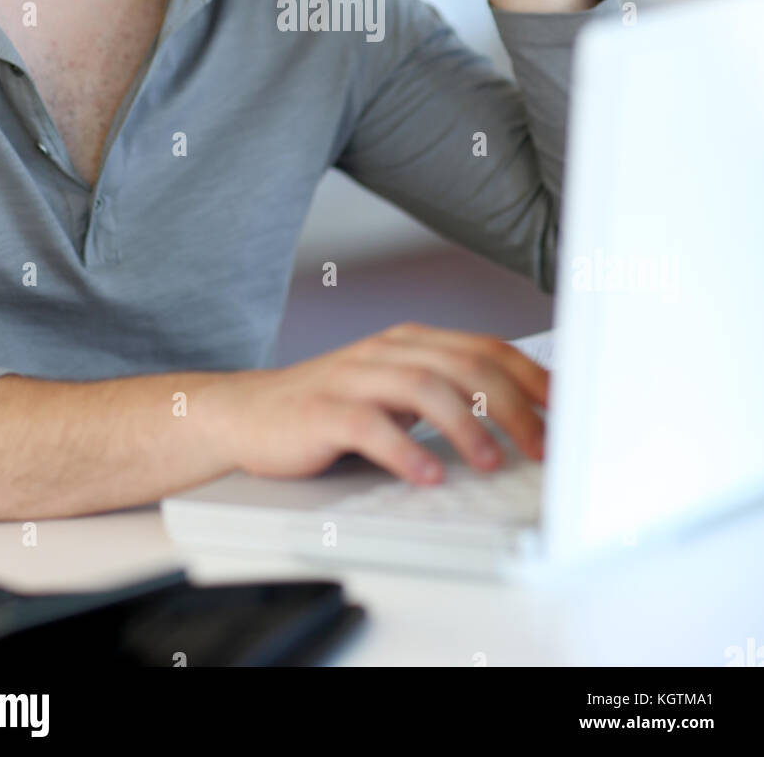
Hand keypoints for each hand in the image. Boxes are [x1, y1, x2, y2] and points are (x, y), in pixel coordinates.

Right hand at [193, 323, 548, 484]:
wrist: (248, 415)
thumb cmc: (333, 409)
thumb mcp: (397, 395)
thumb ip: (450, 397)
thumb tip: (526, 424)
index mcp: (413, 342)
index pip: (486, 348)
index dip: (532, 377)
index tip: (568, 412)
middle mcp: (387, 351)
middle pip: (464, 365)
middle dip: (512, 405)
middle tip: (542, 447)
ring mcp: (353, 377)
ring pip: (423, 386)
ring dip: (465, 425)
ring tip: (491, 462)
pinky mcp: (322, 411)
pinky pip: (369, 426)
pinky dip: (403, 450)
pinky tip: (427, 475)